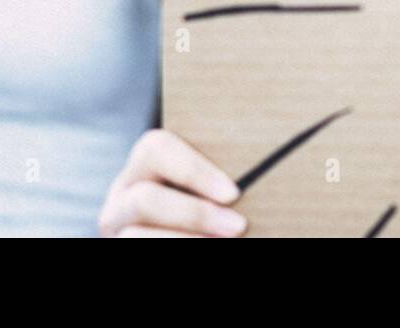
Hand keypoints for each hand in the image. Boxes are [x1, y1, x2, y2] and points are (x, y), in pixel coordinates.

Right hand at [99, 129, 246, 237]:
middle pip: (144, 198)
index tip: (233, 194)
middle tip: (238, 227)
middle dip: (195, 214)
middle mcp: (122, 197)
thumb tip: (283, 158)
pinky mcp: (118, 248)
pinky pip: (139, 249)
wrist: (200, 229)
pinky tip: (210, 251)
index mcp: (145, 167)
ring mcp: (116, 231)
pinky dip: (177, 247)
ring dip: (183, 240)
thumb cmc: (219, 209)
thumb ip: (226, 177)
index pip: (155, 148)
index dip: (194, 170)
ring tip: (225, 244)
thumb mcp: (216, 187)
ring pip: (134, 237)